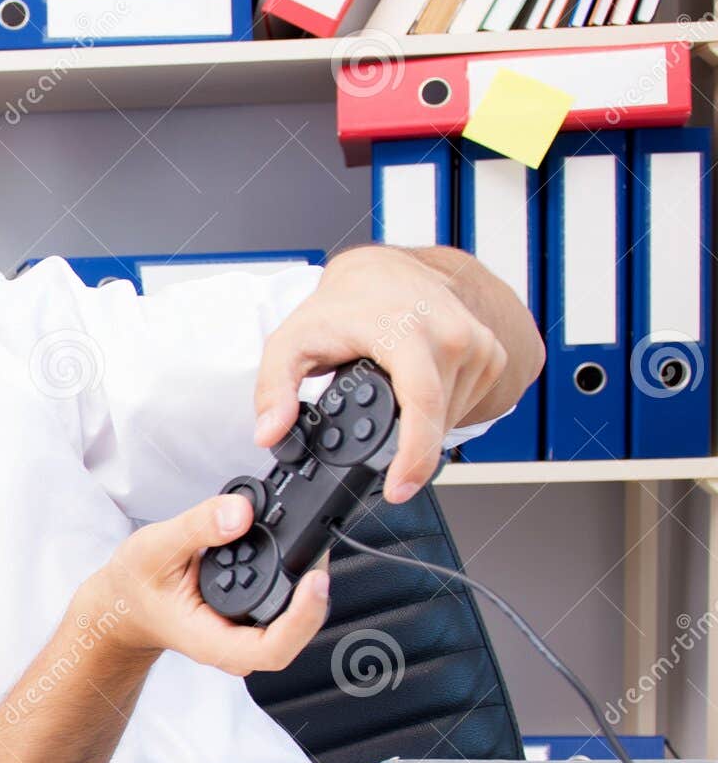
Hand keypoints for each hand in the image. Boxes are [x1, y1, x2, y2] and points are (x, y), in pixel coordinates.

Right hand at [81, 493, 329, 677]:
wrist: (125, 603)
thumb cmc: (134, 586)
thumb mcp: (154, 548)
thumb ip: (197, 527)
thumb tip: (240, 511)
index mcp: (211, 640)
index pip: (272, 648)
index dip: (303, 617)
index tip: (316, 580)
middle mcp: (235, 645)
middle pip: (296, 633)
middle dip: (315, 591)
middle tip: (320, 543)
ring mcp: (245, 637)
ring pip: (296, 621)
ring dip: (309, 583)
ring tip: (310, 542)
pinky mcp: (251, 622)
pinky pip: (285, 609)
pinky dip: (295, 579)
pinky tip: (294, 552)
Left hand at [253, 244, 512, 502]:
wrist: (383, 274)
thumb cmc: (341, 307)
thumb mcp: (290, 343)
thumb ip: (274, 390)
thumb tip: (270, 432)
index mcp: (407, 331)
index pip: (422, 403)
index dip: (413, 455)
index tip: (398, 488)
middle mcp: (451, 336)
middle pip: (437, 420)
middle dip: (408, 449)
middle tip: (379, 453)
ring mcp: (477, 343)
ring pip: (454, 416)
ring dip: (424, 430)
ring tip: (392, 409)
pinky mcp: (492, 352)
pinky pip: (469, 403)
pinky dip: (441, 413)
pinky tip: (414, 397)